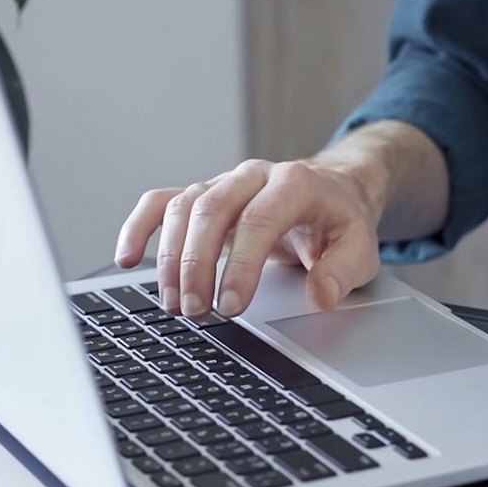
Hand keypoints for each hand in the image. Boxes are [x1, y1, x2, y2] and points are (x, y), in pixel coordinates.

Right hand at [114, 158, 381, 317]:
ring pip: (183, 209)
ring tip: (176, 304)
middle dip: (198, 264)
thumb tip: (321, 296)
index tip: (231, 305)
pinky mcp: (204, 194)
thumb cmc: (341, 222)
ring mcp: (224, 182)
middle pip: (211, 211)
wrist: (333, 193)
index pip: (259, 221)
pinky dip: (139, 228)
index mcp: (294, 183)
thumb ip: (343, 271)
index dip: (240, 265)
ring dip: (171, 258)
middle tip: (198, 310)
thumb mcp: (360, 248)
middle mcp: (253, 176)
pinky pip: (161, 203)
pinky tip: (126, 259)